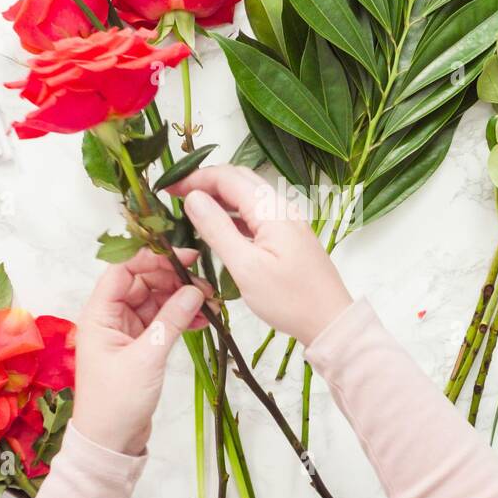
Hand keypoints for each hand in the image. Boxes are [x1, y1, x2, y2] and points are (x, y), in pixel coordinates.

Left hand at [72, 247, 208, 455]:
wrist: (111, 442)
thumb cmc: (117, 401)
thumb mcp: (147, 358)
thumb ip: (171, 320)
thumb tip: (195, 290)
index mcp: (99, 313)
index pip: (124, 270)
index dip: (154, 259)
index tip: (186, 258)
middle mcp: (110, 316)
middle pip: (143, 282)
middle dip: (174, 279)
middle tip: (206, 284)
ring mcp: (126, 330)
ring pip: (156, 300)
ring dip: (182, 298)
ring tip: (210, 303)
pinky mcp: (140, 345)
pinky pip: (162, 320)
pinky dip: (181, 317)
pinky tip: (203, 319)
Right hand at [168, 165, 352, 345]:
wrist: (329, 320)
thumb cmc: (289, 299)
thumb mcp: (245, 267)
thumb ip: (217, 229)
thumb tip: (193, 198)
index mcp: (271, 209)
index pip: (227, 177)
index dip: (195, 178)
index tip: (168, 189)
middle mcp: (281, 207)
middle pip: (239, 179)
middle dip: (205, 181)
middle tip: (175, 195)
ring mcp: (287, 220)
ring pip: (248, 195)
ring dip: (219, 196)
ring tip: (190, 209)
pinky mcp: (288, 235)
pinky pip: (256, 213)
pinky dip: (233, 213)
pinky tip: (217, 227)